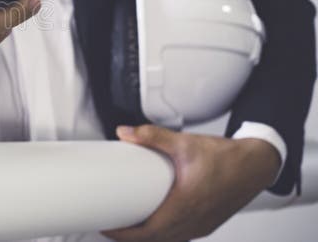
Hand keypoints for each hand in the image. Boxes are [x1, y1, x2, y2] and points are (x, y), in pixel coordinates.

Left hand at [103, 125, 280, 241]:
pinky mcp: (206, 224)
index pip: (147, 232)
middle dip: (129, 236)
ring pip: (167, 240)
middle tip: (110, 223)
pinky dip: (162, 233)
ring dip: (146, 236)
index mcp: (185, 207)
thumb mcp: (185, 143)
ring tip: (126, 223)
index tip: (105, 226)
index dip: (123, 234)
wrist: (258, 165)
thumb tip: (125, 132)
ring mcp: (201, 226)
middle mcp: (194, 222)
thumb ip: (152, 136)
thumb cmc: (226, 158)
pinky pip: (179, 236)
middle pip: (154, 240)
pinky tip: (153, 223)